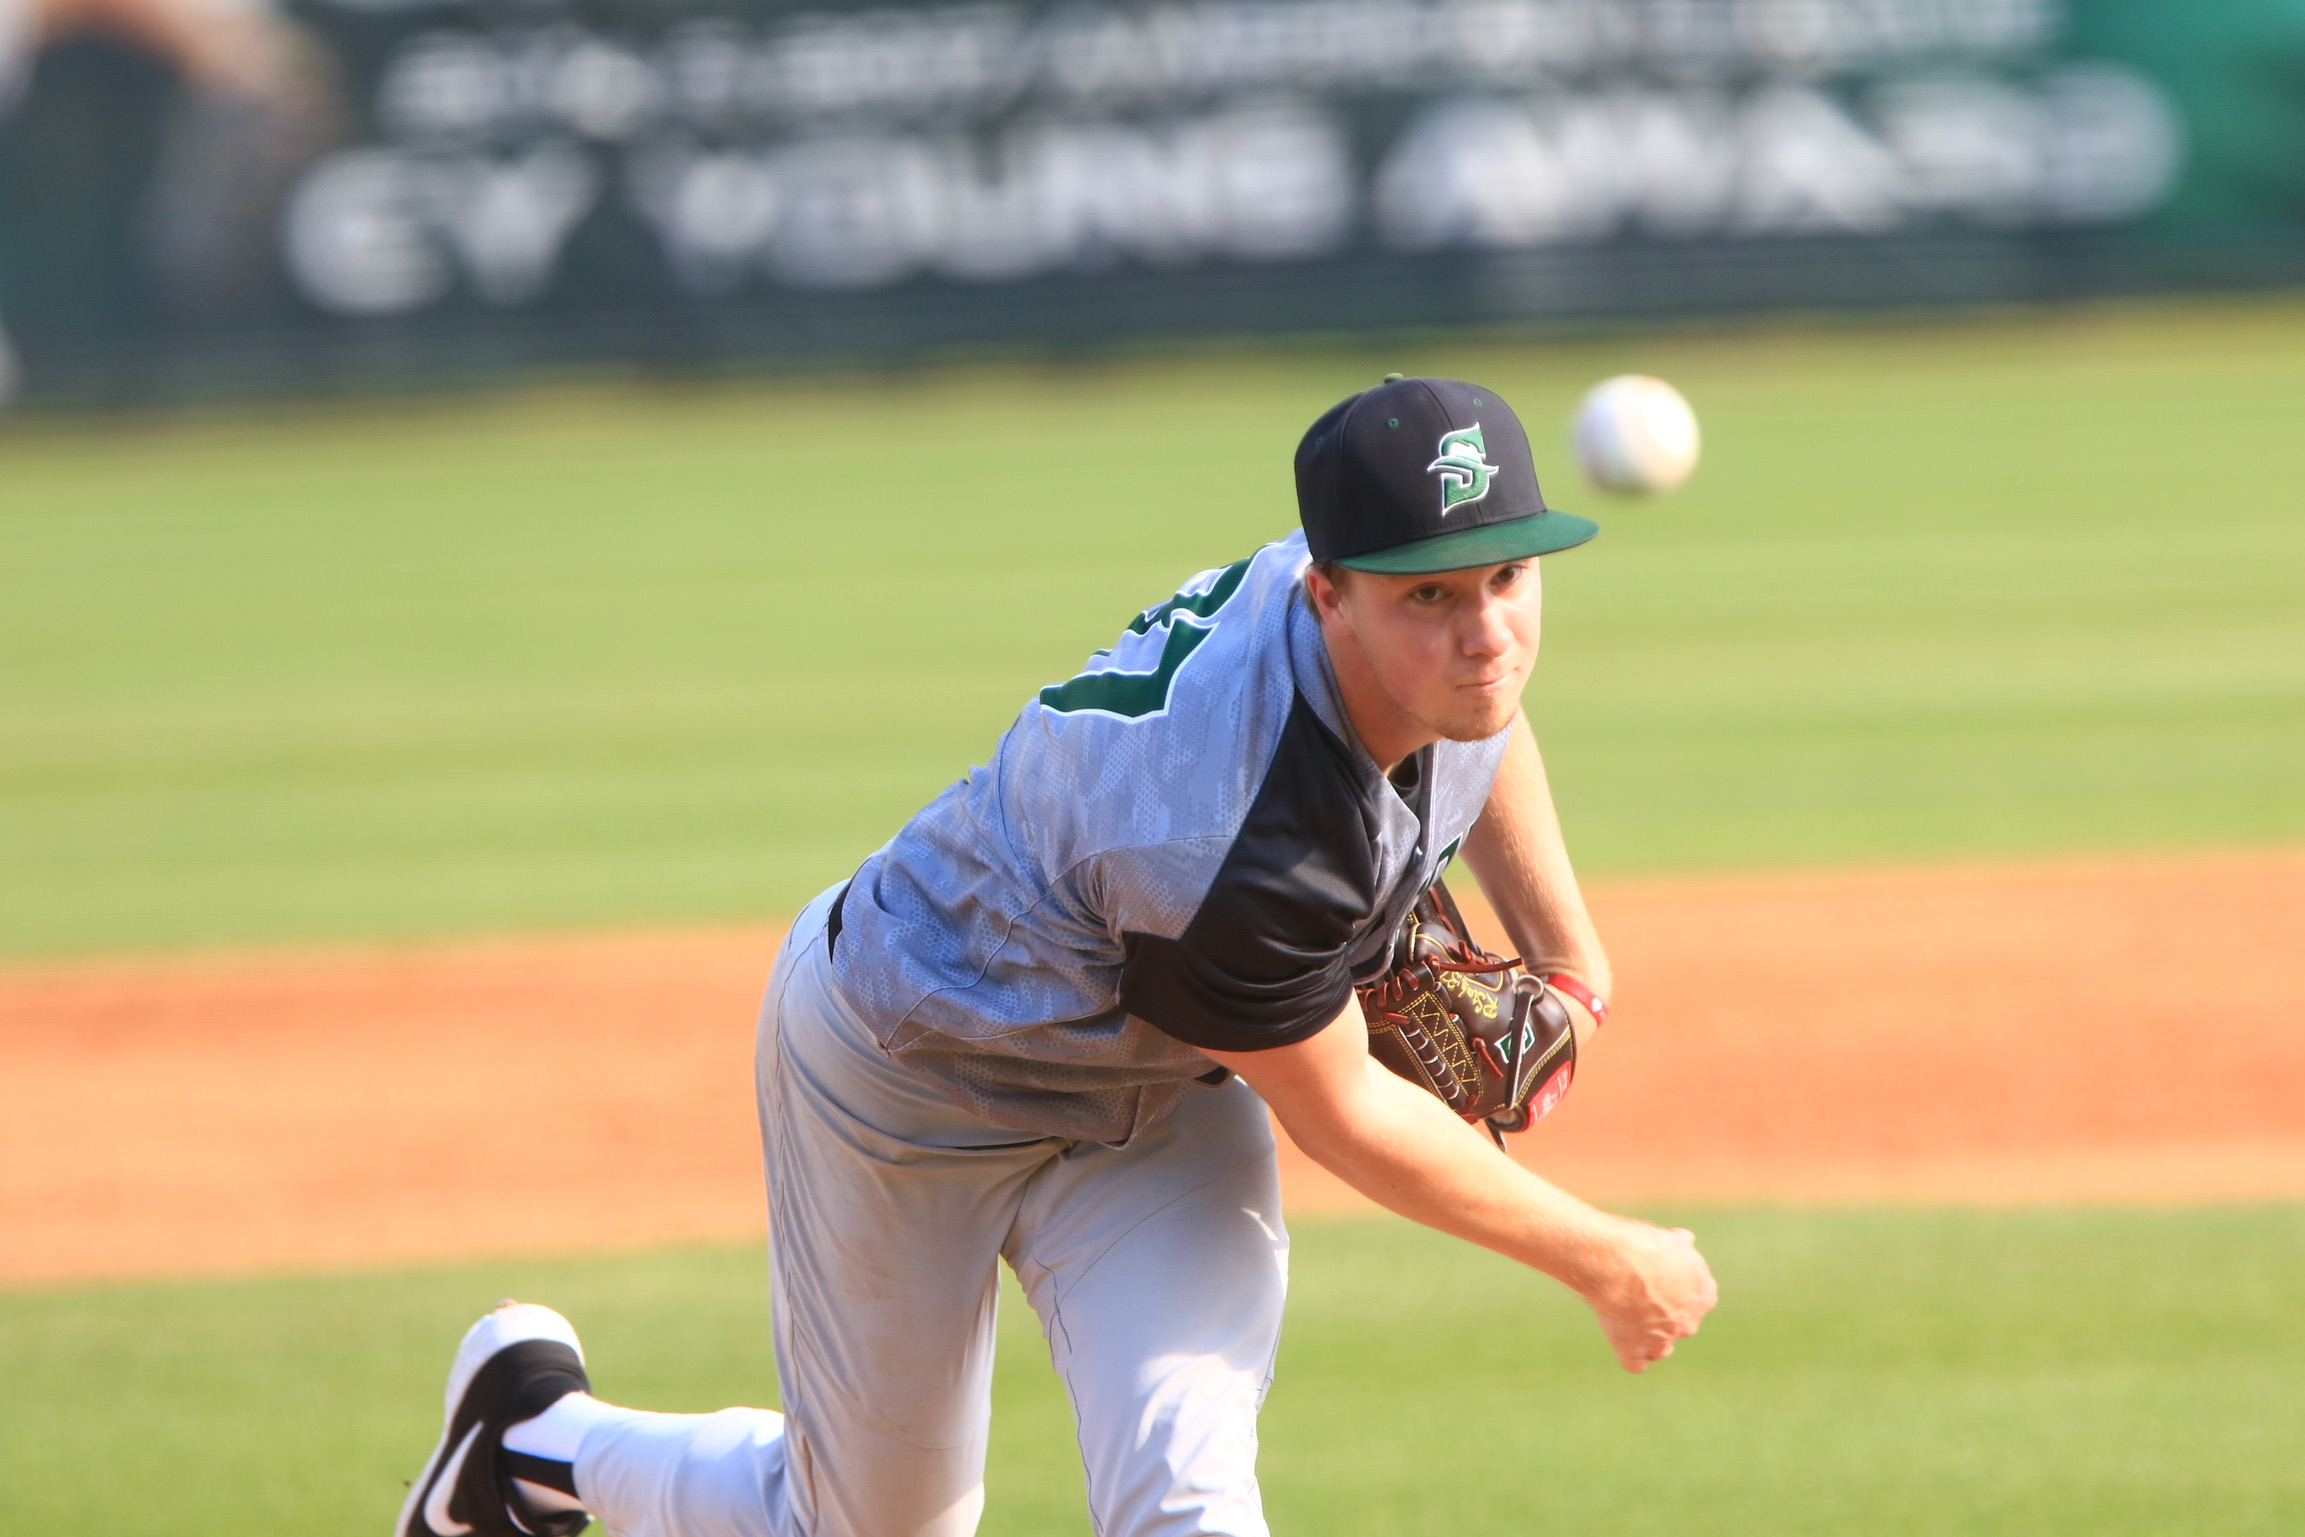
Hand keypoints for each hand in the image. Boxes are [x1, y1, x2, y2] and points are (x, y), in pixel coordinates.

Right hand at [1585, 1220, 1716, 1372]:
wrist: (1620, 1264)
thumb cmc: (1645, 1246)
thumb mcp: (1668, 1239)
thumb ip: (1678, 1247)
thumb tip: (1683, 1240)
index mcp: (1703, 1296)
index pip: (1699, 1300)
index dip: (1679, 1290)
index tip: (1661, 1277)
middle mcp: (1689, 1322)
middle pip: (1681, 1325)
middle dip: (1664, 1313)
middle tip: (1638, 1291)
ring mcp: (1662, 1340)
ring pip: (1661, 1349)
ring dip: (1651, 1339)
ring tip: (1629, 1318)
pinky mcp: (1634, 1349)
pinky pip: (1636, 1363)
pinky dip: (1631, 1355)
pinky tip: (1621, 1340)